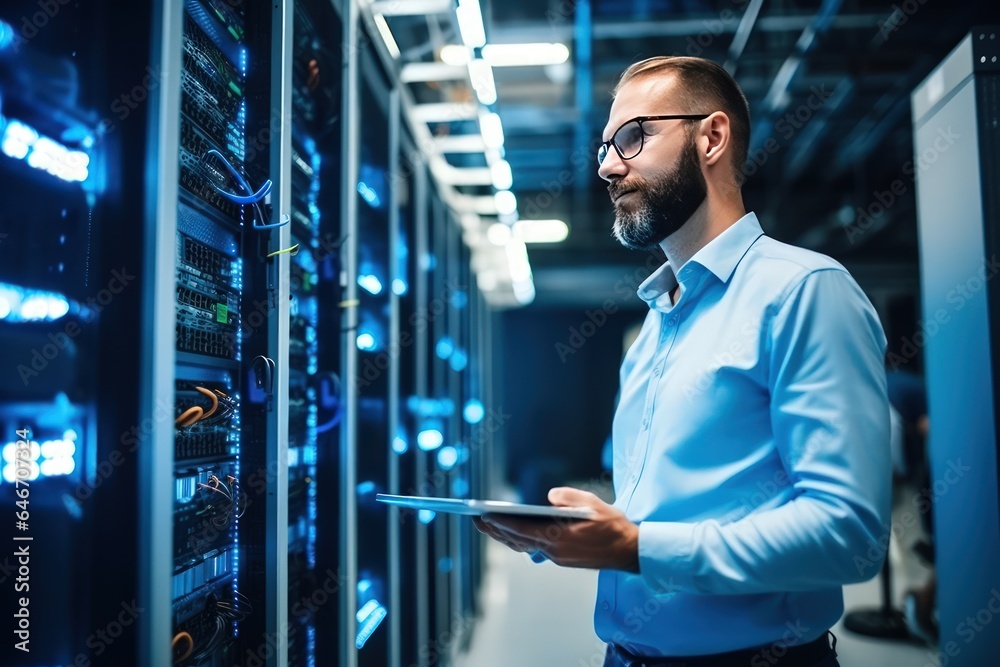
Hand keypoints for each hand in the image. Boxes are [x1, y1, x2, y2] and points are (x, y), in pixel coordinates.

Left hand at [472, 487, 639, 571]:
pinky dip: (520, 539)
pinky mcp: (562, 559)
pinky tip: (513, 531)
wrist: (629, 551)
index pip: (522, 530)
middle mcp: (555, 551)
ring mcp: (558, 557)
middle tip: (475, 520)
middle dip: (496, 530)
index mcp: (560, 538)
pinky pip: (534, 548)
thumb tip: (550, 496)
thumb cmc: (613, 526)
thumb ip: (569, 498)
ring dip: (505, 536)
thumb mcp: (593, 504)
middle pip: (518, 541)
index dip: (501, 523)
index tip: (483, 515)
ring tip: (488, 524)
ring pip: (524, 546)